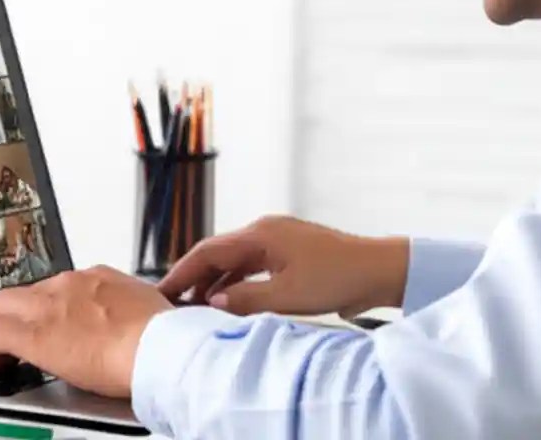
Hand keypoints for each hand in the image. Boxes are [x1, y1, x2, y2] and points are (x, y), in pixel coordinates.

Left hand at [0, 266, 171, 397]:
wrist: (157, 345)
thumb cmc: (161, 333)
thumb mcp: (146, 306)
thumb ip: (128, 307)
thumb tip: (130, 317)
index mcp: (98, 278)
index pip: (61, 286)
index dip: (53, 307)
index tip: (57, 322)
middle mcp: (70, 285)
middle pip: (25, 290)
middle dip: (18, 312)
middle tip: (22, 333)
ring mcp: (50, 306)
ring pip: (4, 305)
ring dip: (4, 327)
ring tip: (7, 351)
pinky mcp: (36, 335)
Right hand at [158, 215, 408, 317]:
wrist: (378, 271)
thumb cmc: (338, 277)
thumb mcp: (287, 295)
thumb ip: (246, 299)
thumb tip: (214, 302)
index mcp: (261, 235)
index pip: (208, 251)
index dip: (182, 272)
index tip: (162, 291)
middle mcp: (266, 232)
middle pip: (218, 255)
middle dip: (195, 279)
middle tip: (174, 303)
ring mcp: (279, 242)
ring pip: (235, 263)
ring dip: (216, 284)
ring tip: (197, 309)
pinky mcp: (290, 255)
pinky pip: (253, 267)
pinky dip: (237, 284)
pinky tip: (230, 302)